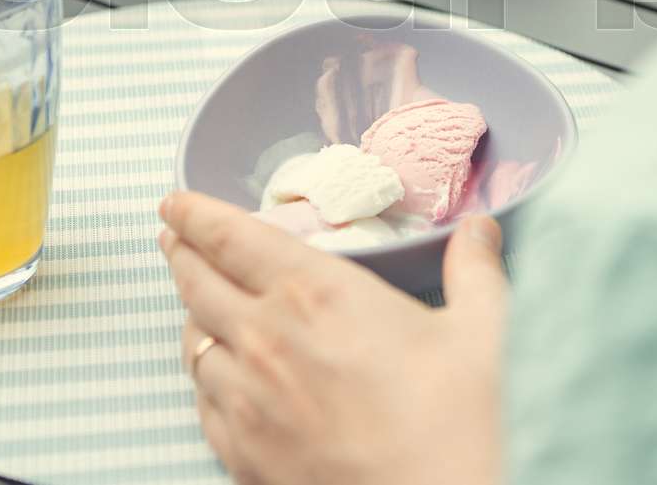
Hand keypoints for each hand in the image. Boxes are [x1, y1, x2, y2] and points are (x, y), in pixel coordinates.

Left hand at [159, 192, 505, 484]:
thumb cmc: (456, 427)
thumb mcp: (483, 335)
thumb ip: (475, 272)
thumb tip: (480, 229)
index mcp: (315, 293)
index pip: (232, 238)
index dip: (196, 214)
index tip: (175, 202)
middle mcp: (265, 339)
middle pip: (198, 283)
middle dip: (181, 253)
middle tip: (173, 237)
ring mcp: (246, 401)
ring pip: (192, 342)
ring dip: (189, 314)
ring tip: (194, 300)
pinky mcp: (241, 454)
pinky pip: (202, 401)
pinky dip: (202, 376)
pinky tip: (214, 373)